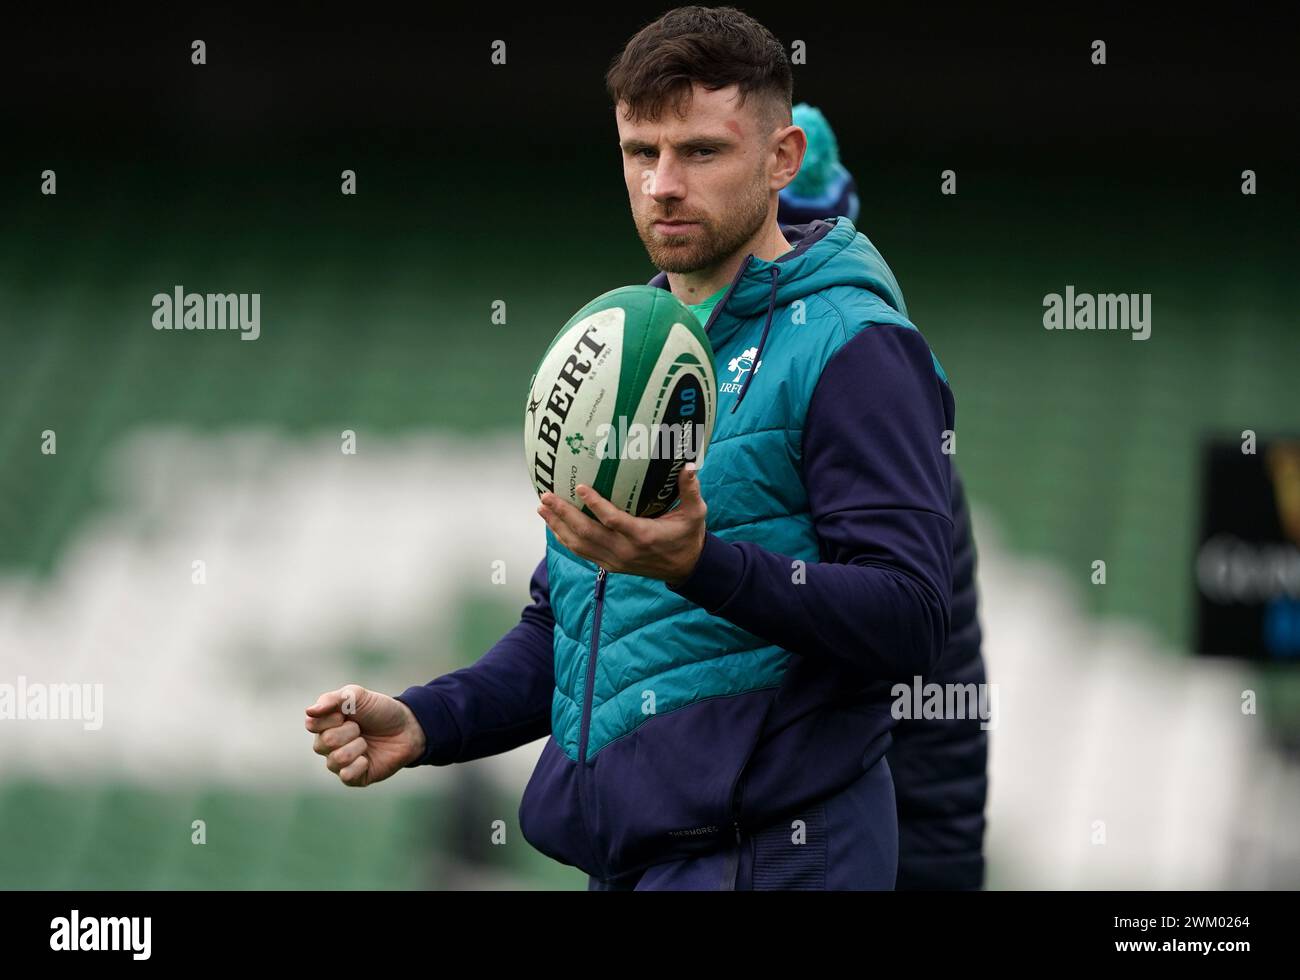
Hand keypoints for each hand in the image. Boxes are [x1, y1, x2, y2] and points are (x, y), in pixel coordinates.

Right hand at [304, 685, 425, 786]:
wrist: (407, 727)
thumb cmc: (380, 710)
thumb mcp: (358, 696)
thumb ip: (333, 699)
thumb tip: (309, 711)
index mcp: (324, 724)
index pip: (312, 724)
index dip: (333, 718)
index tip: (348, 712)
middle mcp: (327, 745)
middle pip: (323, 743)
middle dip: (349, 731)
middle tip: (361, 727)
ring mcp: (339, 762)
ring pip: (336, 760)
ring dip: (357, 746)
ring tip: (366, 741)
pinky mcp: (353, 778)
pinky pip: (346, 776)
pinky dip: (360, 764)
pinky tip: (368, 758)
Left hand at [537, 461, 706, 584]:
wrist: (686, 568)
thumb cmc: (689, 536)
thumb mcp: (696, 513)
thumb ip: (691, 490)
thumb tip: (690, 465)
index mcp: (643, 536)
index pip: (613, 520)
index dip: (595, 505)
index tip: (580, 487)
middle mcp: (624, 551)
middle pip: (587, 533)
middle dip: (563, 515)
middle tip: (546, 496)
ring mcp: (615, 560)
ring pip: (579, 545)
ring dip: (558, 526)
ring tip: (542, 508)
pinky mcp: (610, 565)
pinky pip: (582, 552)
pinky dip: (565, 539)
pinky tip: (553, 526)